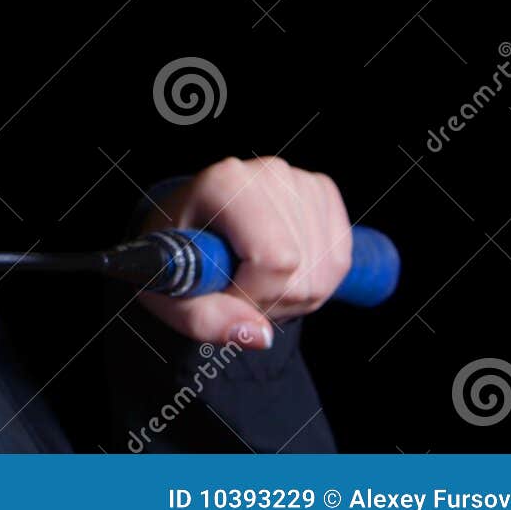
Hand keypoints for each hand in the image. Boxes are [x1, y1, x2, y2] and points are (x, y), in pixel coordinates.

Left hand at [135, 155, 352, 350]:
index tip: (223, 293)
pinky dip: (315, 279)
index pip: (274, 260)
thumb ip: (204, 319)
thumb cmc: (179, 252)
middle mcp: (268, 172)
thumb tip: (259, 337)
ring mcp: (300, 180)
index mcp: (225, 184)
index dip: (252, 294)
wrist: (190, 220)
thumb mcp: (171, 290)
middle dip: (270, 299)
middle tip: (235, 288)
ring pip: (326, 270)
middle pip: (301, 269)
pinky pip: (339, 259)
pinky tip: (281, 269)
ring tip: (253, 278)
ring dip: (293, 294)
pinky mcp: (321, 191)